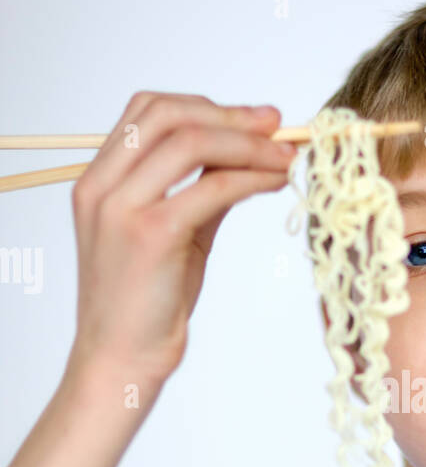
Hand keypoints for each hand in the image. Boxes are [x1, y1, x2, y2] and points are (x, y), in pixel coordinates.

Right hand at [65, 91, 296, 387]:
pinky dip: (251, 177)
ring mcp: (121, 208)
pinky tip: (276, 182)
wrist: (123, 360)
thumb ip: (200, 191)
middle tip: (278, 127)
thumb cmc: (148, 303)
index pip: (149, 112)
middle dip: (231, 116)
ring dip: (248, 144)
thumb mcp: (175, 234)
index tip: (256, 120)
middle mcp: (101, 186)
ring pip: (192, 142)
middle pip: (169, 115)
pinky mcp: (150, 234)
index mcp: (98, 180)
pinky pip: (211, 187)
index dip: (208, 106)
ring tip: (286, 157)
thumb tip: (247, 158)